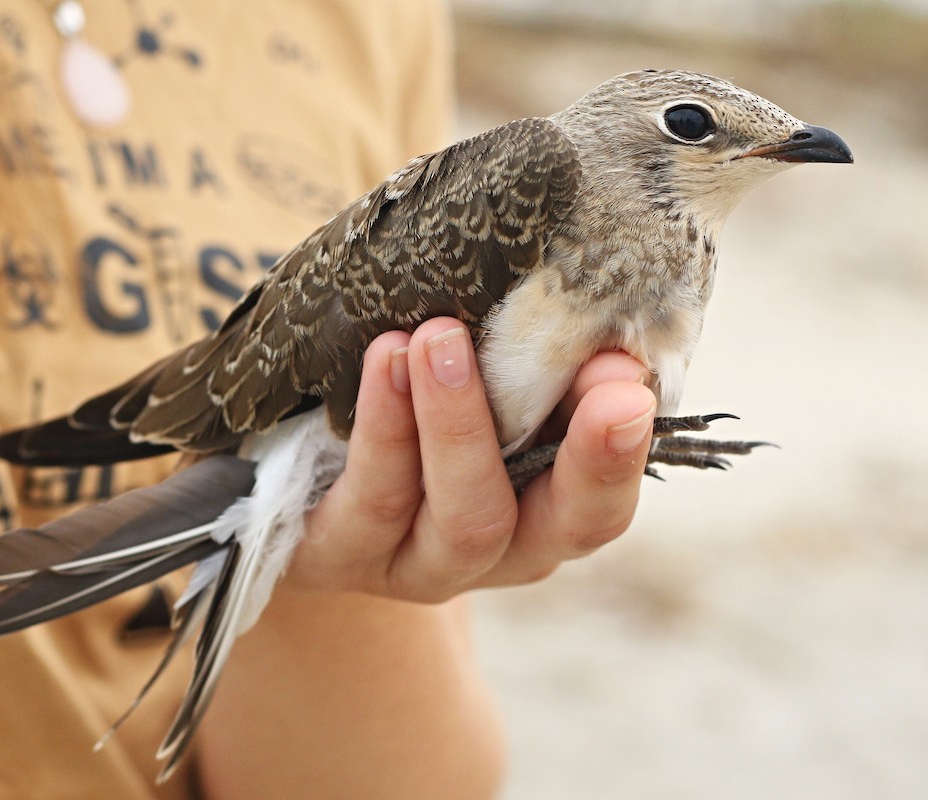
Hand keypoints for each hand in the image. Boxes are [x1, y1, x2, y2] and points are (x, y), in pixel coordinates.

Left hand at [290, 317, 655, 601]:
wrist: (298, 468)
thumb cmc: (414, 410)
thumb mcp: (482, 389)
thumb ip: (536, 366)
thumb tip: (596, 310)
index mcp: (548, 515)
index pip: (605, 503)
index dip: (623, 452)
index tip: (629, 380)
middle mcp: (499, 553)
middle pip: (562, 526)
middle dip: (584, 450)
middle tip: (599, 365)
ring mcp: (419, 564)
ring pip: (465, 517)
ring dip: (461, 422)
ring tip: (441, 336)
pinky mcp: (341, 554)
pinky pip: (374, 499)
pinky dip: (386, 426)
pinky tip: (387, 357)